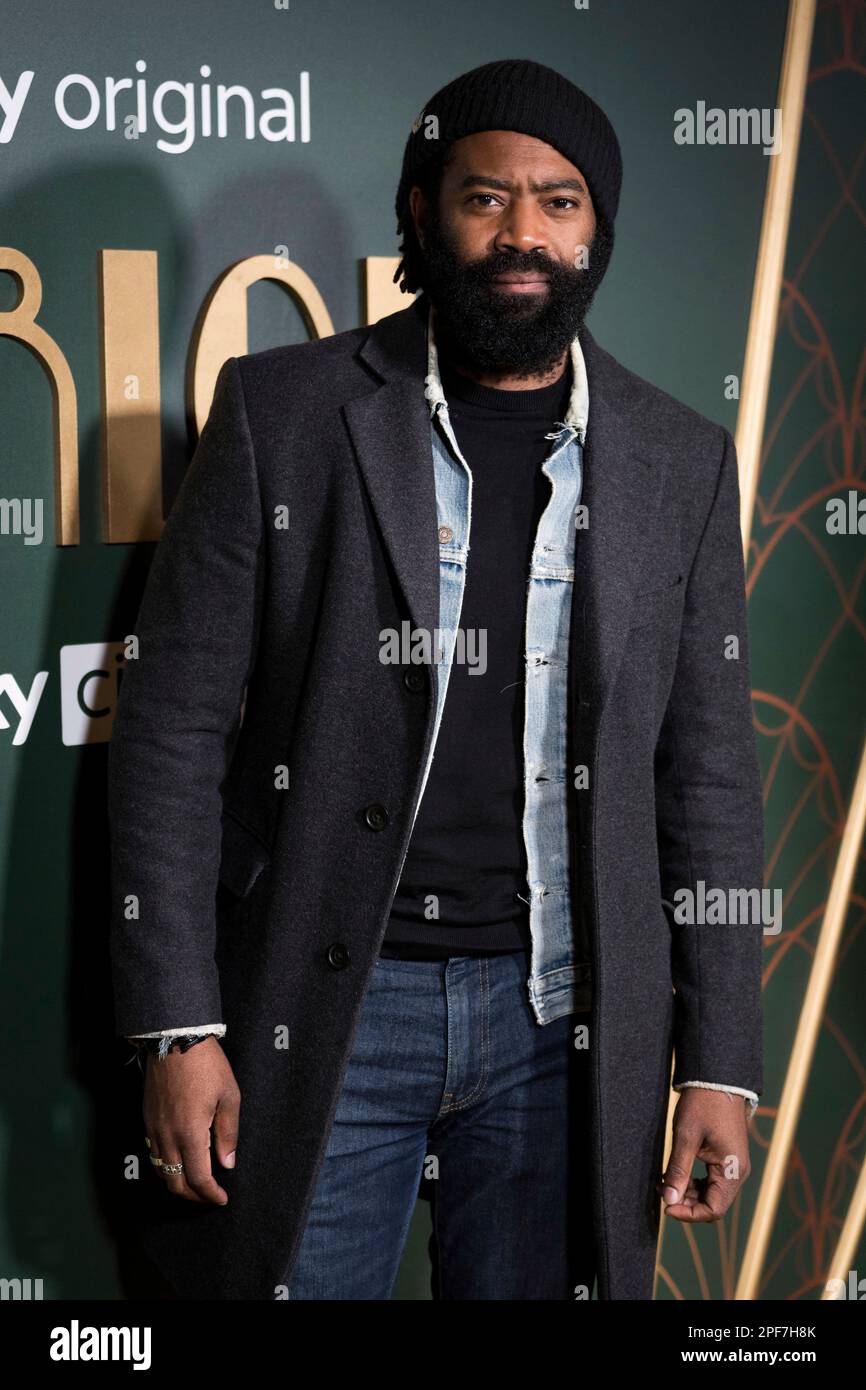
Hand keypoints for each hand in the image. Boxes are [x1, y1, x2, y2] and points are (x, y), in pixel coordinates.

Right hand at [143, 1036, 239, 1204]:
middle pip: (175, 1183)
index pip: (198, 1179)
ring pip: (160, 1171)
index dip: (210, 1195)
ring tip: (196, 1184)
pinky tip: (179, 1161)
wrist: (175, 1039)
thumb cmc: (207, 1065)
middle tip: (210, 1197)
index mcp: (190, 1134)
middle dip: (193, 1197)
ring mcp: (153, 1129)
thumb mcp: (229, 1096)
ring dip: (177, 1183)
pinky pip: (153, 1154)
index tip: (222, 1199)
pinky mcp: (147, 1119)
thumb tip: (227, 1163)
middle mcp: (167, 1137)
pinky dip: (165, 1167)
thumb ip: (228, 1134)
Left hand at [657, 1088, 750, 1222]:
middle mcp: (738, 1172)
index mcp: (732, 1170)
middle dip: (687, 1203)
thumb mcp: (686, 1138)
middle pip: (713, 1204)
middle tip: (661, 1192)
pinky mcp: (727, 1158)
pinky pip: (712, 1181)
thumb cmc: (702, 1105)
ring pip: (712, 1194)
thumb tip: (669, 1200)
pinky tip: (676, 1175)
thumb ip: (678, 1171)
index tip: (665, 1207)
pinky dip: (694, 1182)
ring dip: (689, 1193)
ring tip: (664, 1183)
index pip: (713, 1209)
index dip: (689, 1214)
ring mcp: (733, 1165)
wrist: (716, 1079)